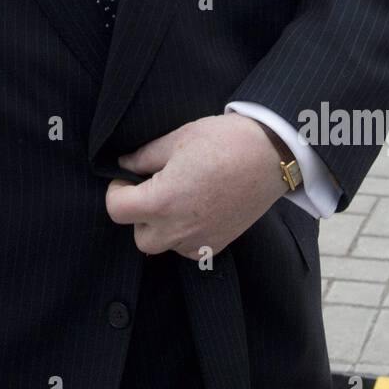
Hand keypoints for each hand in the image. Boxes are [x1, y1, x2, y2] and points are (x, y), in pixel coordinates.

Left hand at [105, 114, 289, 261]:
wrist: (272, 154)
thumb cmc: (224, 141)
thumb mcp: (177, 139)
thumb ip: (144, 157)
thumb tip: (124, 164)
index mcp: (162, 201)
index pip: (116, 209)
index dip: (116, 190)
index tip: (127, 177)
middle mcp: (178, 229)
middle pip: (139, 236)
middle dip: (137, 214)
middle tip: (151, 188)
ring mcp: (200, 241)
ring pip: (163, 246)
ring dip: (160, 227)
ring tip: (175, 198)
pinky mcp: (219, 244)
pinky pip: (188, 249)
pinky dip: (183, 235)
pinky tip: (194, 210)